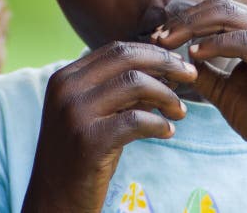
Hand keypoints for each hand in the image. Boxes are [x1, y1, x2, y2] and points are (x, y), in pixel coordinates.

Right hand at [22, 41, 197, 212]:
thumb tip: (167, 67)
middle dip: (166, 63)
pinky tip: (167, 133)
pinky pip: (136, 120)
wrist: (56, 200)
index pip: (117, 49)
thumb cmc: (83, 155)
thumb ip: (122, 90)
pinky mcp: (88, 141)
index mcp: (66, 77)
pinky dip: (159, 124)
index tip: (179, 63)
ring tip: (180, 111)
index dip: (153, 52)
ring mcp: (74, 114)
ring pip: (135, 84)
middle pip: (127, 58)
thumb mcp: (97, 113)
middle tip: (191, 75)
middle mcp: (67, 89)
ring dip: (166, 95)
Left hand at [153, 0, 246, 211]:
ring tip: (168, 43)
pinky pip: (242, 40)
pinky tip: (194, 54)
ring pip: (230, 16)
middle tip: (158, 36)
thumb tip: (175, 54)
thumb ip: (204, 69)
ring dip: (193, 27)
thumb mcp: (224, 89)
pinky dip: (214, 44)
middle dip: (185, 19)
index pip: (222, 8)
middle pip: (223, 6)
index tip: (160, 35)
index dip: (188, 17)